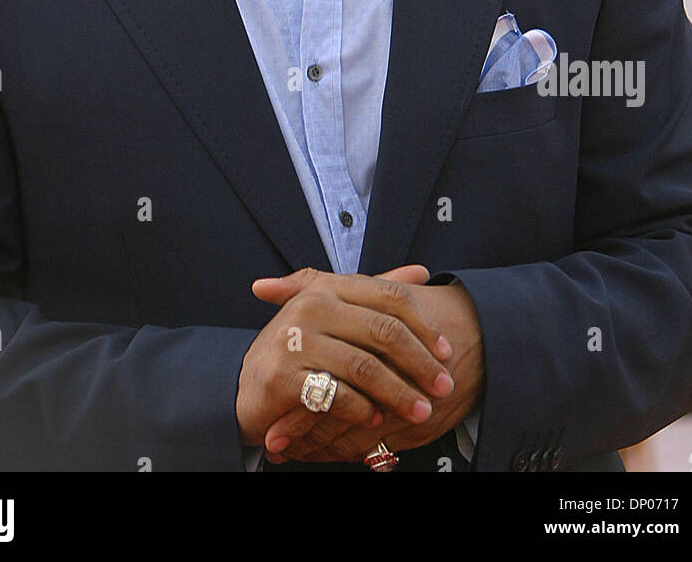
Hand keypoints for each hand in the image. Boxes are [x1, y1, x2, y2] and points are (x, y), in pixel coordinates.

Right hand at [260, 280, 483, 464]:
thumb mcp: (333, 313)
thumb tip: (421, 272)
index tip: (447, 351)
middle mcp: (312, 307)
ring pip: (365, 367)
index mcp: (328, 288)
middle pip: (383, 331)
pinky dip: (363, 410)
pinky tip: (378, 419)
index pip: (389, 296)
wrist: (244, 385)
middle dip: (420, 363)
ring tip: (421, 411)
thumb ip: (375, 292)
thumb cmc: (298, 349)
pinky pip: (337, 395)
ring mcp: (295, 341)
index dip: (424, 324)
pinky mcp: (283, 376)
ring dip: (400, 393)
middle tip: (444, 387)